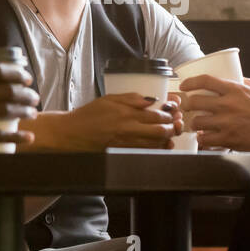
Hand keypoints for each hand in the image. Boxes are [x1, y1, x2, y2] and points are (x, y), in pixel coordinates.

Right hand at [37, 93, 177, 149]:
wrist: (72, 133)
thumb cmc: (89, 115)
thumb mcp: (109, 99)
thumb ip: (131, 98)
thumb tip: (151, 99)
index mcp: (126, 113)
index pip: (156, 114)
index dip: (169, 112)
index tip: (173, 109)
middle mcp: (128, 129)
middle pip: (160, 130)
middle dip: (173, 126)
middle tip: (176, 122)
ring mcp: (127, 143)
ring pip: (155, 143)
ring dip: (167, 138)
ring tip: (171, 133)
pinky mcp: (123, 151)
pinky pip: (146, 152)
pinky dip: (156, 148)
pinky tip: (161, 144)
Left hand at [180, 75, 249, 150]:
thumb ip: (246, 83)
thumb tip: (236, 78)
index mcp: (235, 90)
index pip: (206, 80)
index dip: (190, 82)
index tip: (184, 85)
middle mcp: (228, 105)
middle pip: (195, 101)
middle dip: (189, 104)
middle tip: (189, 107)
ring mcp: (226, 123)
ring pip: (197, 121)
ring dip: (195, 123)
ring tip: (198, 124)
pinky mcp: (228, 139)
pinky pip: (205, 139)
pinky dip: (202, 139)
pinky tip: (205, 137)